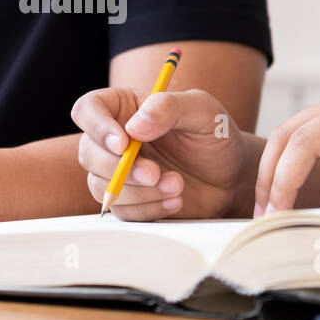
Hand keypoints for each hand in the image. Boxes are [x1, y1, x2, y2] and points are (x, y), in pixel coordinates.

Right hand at [70, 87, 247, 219]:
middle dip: (120, 168)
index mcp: (125, 107)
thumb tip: (133, 127)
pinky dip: (148, 209)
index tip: (123, 143)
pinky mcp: (129, 201)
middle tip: (156, 173)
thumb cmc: (215, 136)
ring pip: (100, 186)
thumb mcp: (203, 111)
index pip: (88, 110)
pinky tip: (176, 200)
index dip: (97, 126)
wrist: (231, 176)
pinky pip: (121, 211)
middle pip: (89, 153)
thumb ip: (168, 107)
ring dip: (137, 192)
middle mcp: (115, 139)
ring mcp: (118, 172)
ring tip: (177, 185)